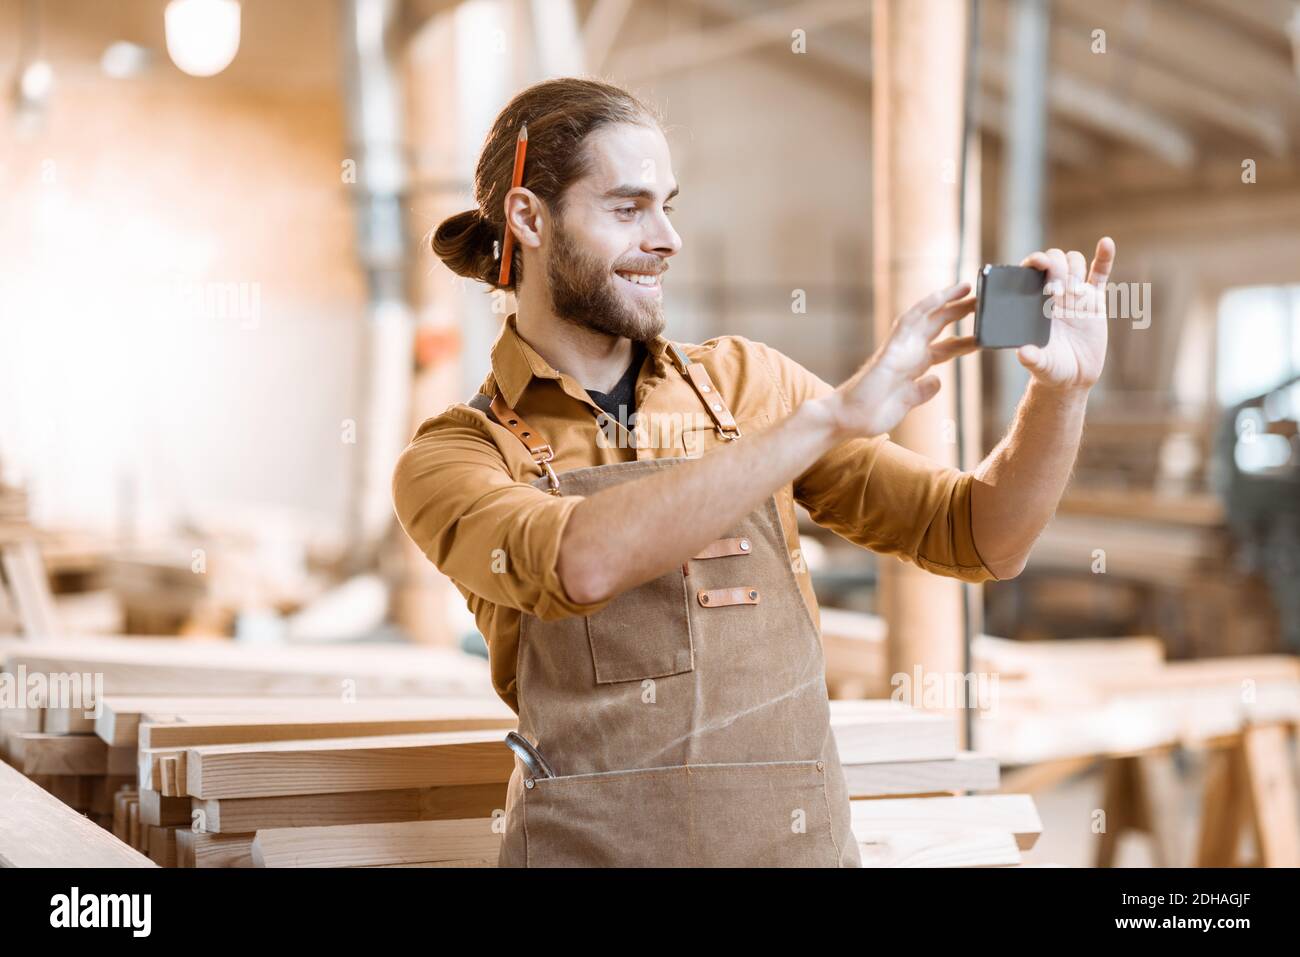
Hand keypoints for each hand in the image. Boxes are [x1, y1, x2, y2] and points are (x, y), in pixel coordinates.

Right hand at [825, 280, 977, 439]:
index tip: (982, 335)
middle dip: (961, 314)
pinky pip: (910, 321)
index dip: (964, 340)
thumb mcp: (907, 402)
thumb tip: (937, 381)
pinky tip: (941, 296)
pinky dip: (926, 307)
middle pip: (939, 327)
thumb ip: (922, 391)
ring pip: (926, 317)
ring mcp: (900, 348)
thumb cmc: (871, 412)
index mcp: (914, 366)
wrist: (848, 418)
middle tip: (985, 302)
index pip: (944, 348)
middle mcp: (909, 353)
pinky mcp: (892, 348)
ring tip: (966, 288)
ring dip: (946, 301)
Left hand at [1018, 237, 1115, 390]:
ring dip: (1075, 266)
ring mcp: (1075, 296)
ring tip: (1073, 290)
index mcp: (1035, 304)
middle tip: (1057, 289)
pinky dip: (1104, 258)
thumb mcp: (1041, 366)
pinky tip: (1106, 243)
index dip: (1036, 262)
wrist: (1073, 378)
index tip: (1040, 264)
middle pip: (1056, 262)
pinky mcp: (1095, 301)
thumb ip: (1033, 359)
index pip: (1032, 272)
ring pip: (1075, 263)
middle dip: (1057, 267)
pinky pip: (1100, 274)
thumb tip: (1023, 353)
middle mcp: (1054, 295)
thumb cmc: (1051, 370)